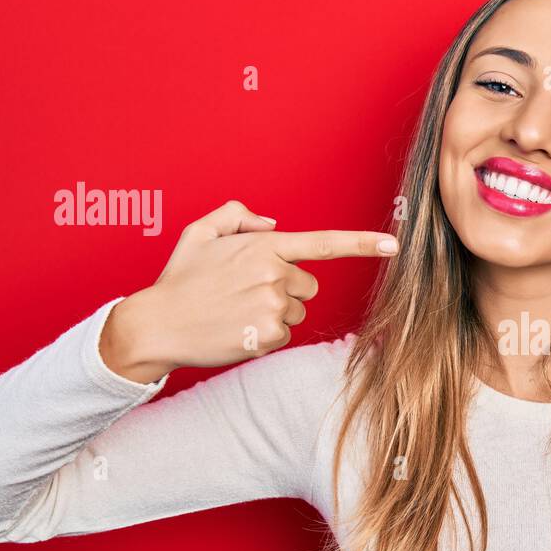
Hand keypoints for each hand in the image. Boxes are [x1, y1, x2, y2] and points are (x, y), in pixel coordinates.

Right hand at [99, 200, 398, 382]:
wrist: (156, 324)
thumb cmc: (180, 280)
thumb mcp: (200, 233)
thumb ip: (237, 215)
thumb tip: (272, 225)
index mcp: (263, 246)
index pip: (323, 243)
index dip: (363, 243)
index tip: (393, 244)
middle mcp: (274, 274)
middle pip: (308, 285)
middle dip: (284, 288)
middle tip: (244, 292)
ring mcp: (274, 307)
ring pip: (296, 311)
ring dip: (273, 312)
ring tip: (235, 310)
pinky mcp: (269, 336)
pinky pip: (283, 334)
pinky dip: (263, 334)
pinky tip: (235, 328)